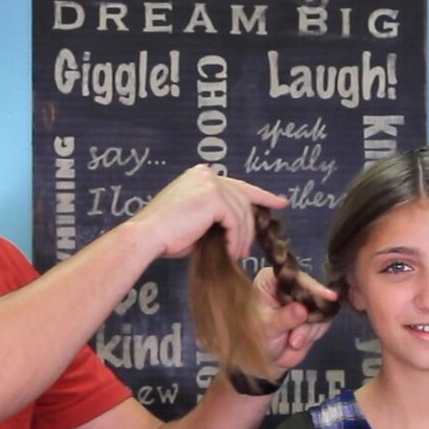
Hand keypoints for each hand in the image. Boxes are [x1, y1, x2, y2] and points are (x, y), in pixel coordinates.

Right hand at [128, 165, 288, 258]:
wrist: (148, 236)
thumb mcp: (196, 220)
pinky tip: (231, 251)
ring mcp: (211, 183)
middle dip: (250, 226)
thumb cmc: (166, 234)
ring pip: (241, 212)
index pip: (238, 185)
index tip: (280, 202)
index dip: (262, 196)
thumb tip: (239, 229)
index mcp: (201, 175)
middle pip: (243, 200)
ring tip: (237, 255)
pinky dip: (236, 238)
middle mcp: (207, 174)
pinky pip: (235, 221)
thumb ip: (216, 216)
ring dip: (242, 237)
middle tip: (246, 250)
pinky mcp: (214, 197)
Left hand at [252, 267, 336, 372]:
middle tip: (295, 339)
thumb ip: (285, 318)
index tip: (328, 296)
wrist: (265, 357)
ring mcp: (303, 300)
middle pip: (313, 292)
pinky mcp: (313, 313)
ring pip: (321, 308)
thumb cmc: (257, 337)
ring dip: (310, 329)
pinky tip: (299, 342)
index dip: (311, 286)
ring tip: (293, 342)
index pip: (295, 276)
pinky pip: (324, 320)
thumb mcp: (269, 327)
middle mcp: (289, 286)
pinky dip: (314, 333)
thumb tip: (303, 310)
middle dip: (310, 316)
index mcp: (271, 281)